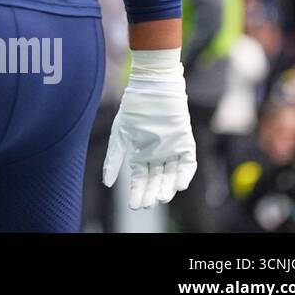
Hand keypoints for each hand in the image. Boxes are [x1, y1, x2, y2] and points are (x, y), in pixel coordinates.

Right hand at [103, 48, 197, 208]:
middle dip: (152, 193)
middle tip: (148, 205)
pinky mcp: (185, 143)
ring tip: (162, 197)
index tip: (135, 206)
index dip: (138, 192)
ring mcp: (172, 150)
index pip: (140, 179)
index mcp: (141, 154)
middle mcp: (158, 155)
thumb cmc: (134, 109)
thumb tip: (107, 183)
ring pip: (171, 175)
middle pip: (156, 180)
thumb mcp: (120, 136)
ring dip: (168, 187)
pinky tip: (178, 184)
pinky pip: (187, 163)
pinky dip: (184, 174)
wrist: (151, 88)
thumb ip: (114, 159)